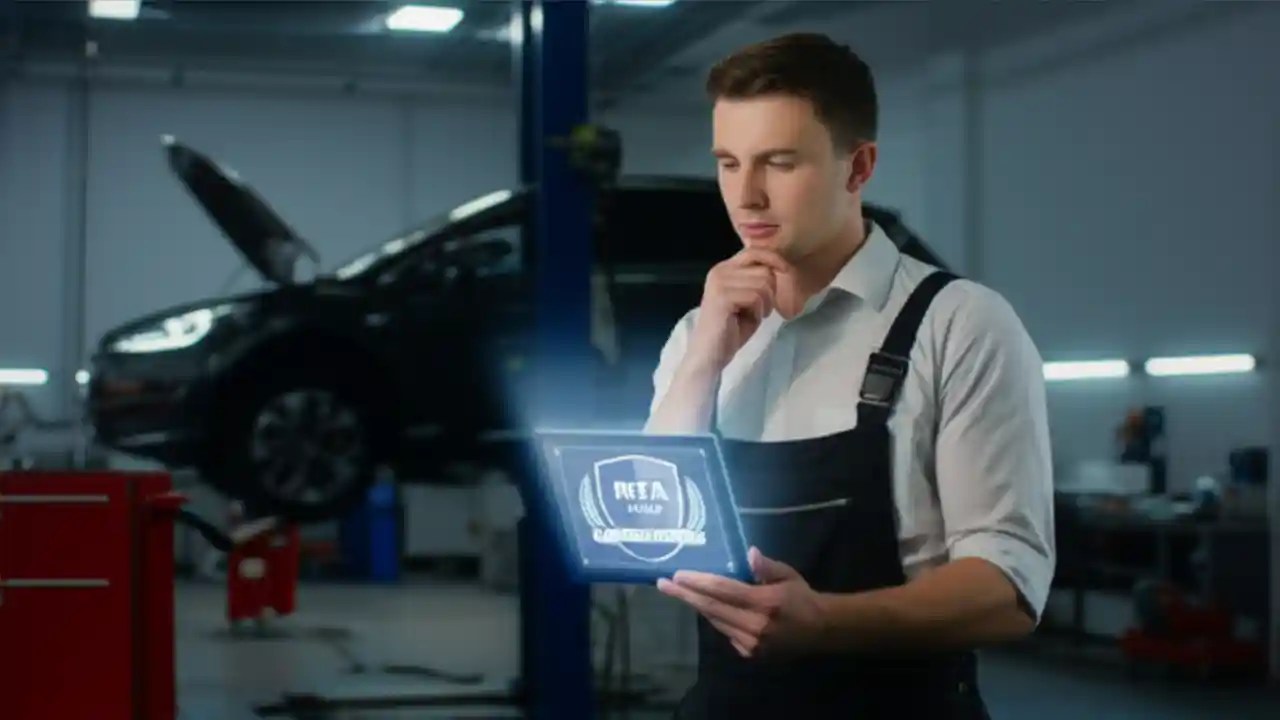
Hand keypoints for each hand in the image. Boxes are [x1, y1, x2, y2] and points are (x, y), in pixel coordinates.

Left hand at [657, 547, 825, 658]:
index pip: (723, 590)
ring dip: (697, 605)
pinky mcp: (749, 653)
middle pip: (711, 608)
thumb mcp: (787, 575)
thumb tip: (748, 553)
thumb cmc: (802, 598)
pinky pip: (724, 631)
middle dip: (685, 595)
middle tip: (662, 584)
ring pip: (715, 621)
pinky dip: (714, 617)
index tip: (677, 575)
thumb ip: (767, 566)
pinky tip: (705, 606)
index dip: (698, 582)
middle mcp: (754, 625)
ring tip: (679, 591)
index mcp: (764, 603)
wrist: (820, 631)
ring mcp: (750, 643)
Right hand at [685, 249, 791, 371]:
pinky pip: (756, 296)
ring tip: (753, 315)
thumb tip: (779, 264)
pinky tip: (747, 320)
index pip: (754, 251)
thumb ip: (758, 280)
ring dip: (765, 304)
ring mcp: (719, 282)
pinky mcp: (722, 296)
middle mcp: (720, 270)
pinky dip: (758, 311)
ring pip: (763, 283)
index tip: (786, 272)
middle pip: (764, 268)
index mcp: (724, 268)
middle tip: (761, 309)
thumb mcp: (749, 299)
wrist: (711, 353)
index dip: (774, 259)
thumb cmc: (732, 329)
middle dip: (771, 291)